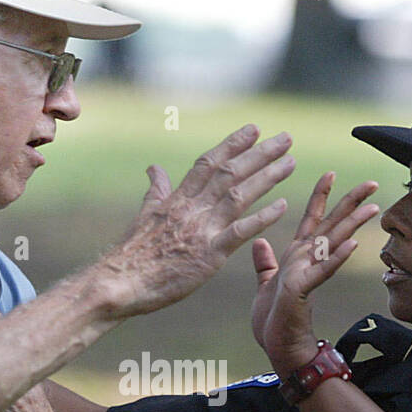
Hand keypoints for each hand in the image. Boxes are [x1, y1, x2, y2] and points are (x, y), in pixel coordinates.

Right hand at [96, 124, 294, 317]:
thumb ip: (156, 190)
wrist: (121, 282)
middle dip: (260, 153)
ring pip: (238, 195)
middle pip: (230, 172)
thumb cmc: (132, 254)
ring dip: (267, 176)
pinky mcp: (208, 255)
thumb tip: (153, 168)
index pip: (209, 163)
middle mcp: (192, 208)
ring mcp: (201, 230)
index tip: (254, 129)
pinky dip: (262, 218)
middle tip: (286, 138)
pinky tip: (282, 206)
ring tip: (290, 162)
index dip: (233, 144)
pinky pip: (240, 232)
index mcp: (178, 198)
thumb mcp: (144, 214)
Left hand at [251, 173, 378, 374]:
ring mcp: (307, 274)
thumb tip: (260, 243)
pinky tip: (352, 244)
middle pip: (331, 225)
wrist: (278, 347)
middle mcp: (307, 261)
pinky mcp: (303, 289)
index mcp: (297, 256)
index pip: (312, 219)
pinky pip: (322, 270)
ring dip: (352, 225)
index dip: (321, 195)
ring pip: (332, 243)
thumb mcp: (265, 284)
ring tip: (373, 207)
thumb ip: (265, 263)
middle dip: (351, 203)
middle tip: (373, 183)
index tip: (331, 172)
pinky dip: (336, 257)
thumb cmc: (274, 320)